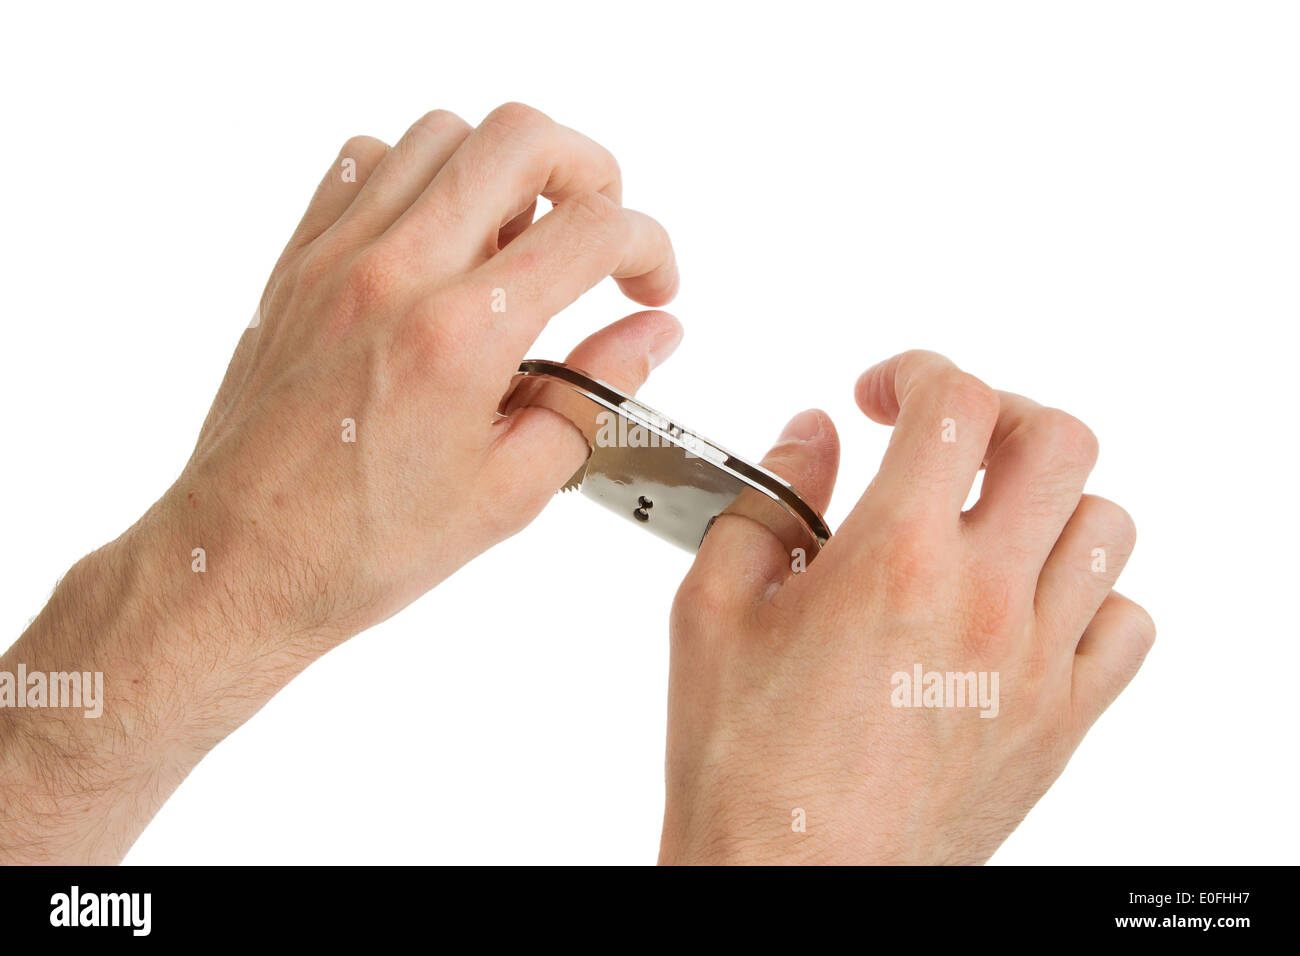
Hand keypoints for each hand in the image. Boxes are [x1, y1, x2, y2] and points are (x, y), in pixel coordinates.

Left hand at [0, 103, 678, 861]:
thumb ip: (596, 394)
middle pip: (518, 138)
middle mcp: (396, 275)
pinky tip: (439, 243)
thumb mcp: (513, 487)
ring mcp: (337, 258)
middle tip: (598, 233)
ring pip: (441, 135)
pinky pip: (364, 164)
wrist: (245, 562)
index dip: (649, 247)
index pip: (590, 231)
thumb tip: (653, 333)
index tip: (652, 287)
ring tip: (517, 244)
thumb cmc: (367, 545)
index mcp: (461, 338)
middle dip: (588, 173)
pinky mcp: (298, 263)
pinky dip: (419, 178)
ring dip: (503, 172)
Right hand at [659, 351, 1153, 864]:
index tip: (885, 394)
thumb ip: (767, 499)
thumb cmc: (746, 764)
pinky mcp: (1059, 722)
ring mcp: (1035, 662)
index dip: (917, 371)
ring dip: (1048, 499)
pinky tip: (1026, 604)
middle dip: (1000, 414)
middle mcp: (983, 600)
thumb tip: (813, 435)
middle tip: (949, 441)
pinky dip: (1089, 593)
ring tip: (988, 520)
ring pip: (1106, 525)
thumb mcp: (714, 608)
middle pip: (1059, 441)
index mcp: (893, 559)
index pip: (957, 401)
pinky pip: (1126, 624)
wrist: (791, 881)